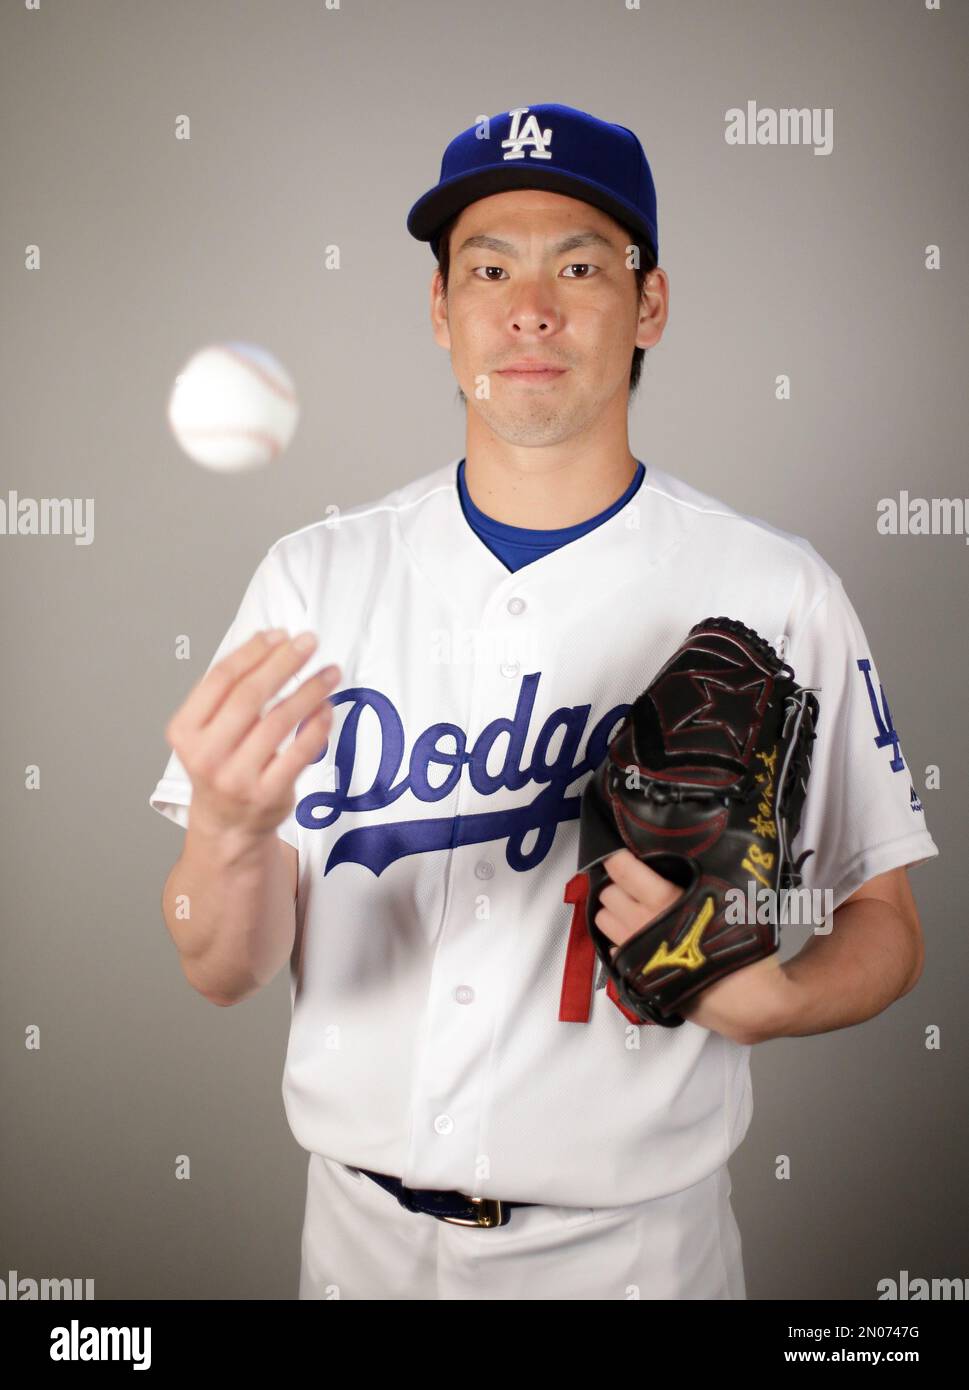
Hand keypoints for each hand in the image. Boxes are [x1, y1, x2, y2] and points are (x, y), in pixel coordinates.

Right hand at [164, 629, 340, 845]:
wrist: (227, 825)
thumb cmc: (222, 766)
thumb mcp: (207, 731)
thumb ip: (229, 693)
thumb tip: (272, 643)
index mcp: (186, 731)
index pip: (220, 679)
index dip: (252, 652)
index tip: (278, 634)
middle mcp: (207, 755)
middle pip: (250, 696)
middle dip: (284, 663)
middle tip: (309, 643)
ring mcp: (237, 777)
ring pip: (279, 720)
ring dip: (309, 690)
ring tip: (329, 672)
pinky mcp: (268, 793)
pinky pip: (300, 751)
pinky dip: (317, 725)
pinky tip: (326, 706)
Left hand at [595, 848, 789, 1042]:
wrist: (742, 999)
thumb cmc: (738, 944)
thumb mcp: (722, 900)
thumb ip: (693, 882)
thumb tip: (675, 869)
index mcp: (661, 900)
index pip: (621, 869)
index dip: (618, 860)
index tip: (623, 857)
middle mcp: (639, 923)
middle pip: (607, 894)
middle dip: (616, 887)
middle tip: (633, 887)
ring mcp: (632, 950)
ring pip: (603, 920)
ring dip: (613, 913)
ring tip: (633, 912)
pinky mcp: (632, 973)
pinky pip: (614, 949)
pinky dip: (620, 941)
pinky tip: (640, 941)